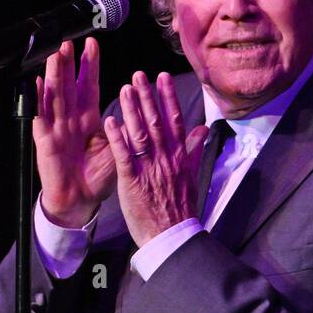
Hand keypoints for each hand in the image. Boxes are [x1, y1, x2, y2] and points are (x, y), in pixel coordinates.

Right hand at [33, 38, 116, 226]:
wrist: (80, 201)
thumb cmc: (97, 178)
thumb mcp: (117, 151)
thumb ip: (126, 132)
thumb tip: (144, 113)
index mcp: (89, 119)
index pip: (89, 86)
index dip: (90, 66)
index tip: (93, 45)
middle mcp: (71, 119)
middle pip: (69, 84)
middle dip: (70, 62)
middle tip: (71, 40)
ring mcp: (56, 127)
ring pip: (55, 94)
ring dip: (54, 73)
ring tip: (56, 53)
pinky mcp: (45, 140)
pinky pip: (40, 116)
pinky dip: (38, 100)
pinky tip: (37, 82)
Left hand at [103, 71, 208, 247]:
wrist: (172, 236)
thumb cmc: (180, 208)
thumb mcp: (192, 176)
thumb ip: (194, 150)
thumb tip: (203, 130)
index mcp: (179, 157)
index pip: (174, 121)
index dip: (167, 97)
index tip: (161, 78)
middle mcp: (165, 159)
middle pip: (156, 122)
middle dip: (147, 96)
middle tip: (138, 75)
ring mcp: (149, 169)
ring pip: (140, 134)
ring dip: (131, 110)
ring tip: (124, 89)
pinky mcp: (132, 181)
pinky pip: (124, 156)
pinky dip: (117, 138)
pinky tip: (110, 121)